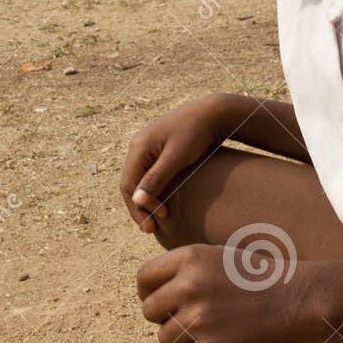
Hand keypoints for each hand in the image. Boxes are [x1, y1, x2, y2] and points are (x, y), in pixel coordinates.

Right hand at [120, 97, 232, 232]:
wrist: (214, 113)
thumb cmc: (196, 133)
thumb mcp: (177, 157)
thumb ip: (157, 178)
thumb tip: (137, 200)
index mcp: (138, 147)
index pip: (128, 184)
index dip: (138, 207)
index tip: (152, 224)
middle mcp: (139, 146)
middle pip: (131, 184)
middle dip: (140, 207)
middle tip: (150, 229)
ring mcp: (149, 148)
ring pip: (140, 180)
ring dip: (147, 200)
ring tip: (158, 219)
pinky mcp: (160, 151)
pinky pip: (151, 175)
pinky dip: (155, 191)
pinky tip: (164, 203)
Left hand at [137, 243, 321, 342]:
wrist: (302, 300)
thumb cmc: (261, 279)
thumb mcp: (218, 259)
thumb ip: (183, 273)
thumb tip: (150, 299)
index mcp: (189, 258)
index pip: (144, 279)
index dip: (149, 292)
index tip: (162, 300)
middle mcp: (189, 287)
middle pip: (149, 311)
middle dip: (167, 317)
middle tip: (195, 317)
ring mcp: (199, 320)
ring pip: (165, 338)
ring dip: (185, 338)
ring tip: (217, 328)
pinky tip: (226, 342)